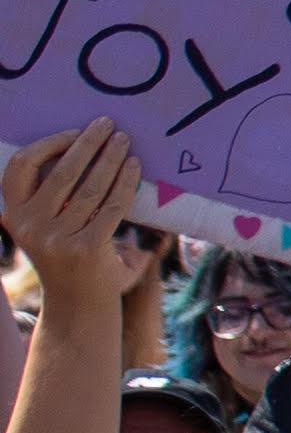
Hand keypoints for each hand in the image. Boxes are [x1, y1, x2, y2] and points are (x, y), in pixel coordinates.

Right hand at [0, 124, 140, 300]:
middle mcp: (29, 226)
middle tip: (108, 125)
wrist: (79, 306)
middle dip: (88, 143)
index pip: (20, 167)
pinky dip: (125, 183)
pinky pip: (112, 206)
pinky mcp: (87, 249)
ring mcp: (57, 239)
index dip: (48, 144)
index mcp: (13, 215)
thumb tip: (84, 148)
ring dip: (111, 159)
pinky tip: (135, 167)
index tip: (75, 131)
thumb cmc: (67, 257)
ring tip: (124, 141)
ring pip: (90, 187)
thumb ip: (50, 196)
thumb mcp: (44, 227)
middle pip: (61, 172)